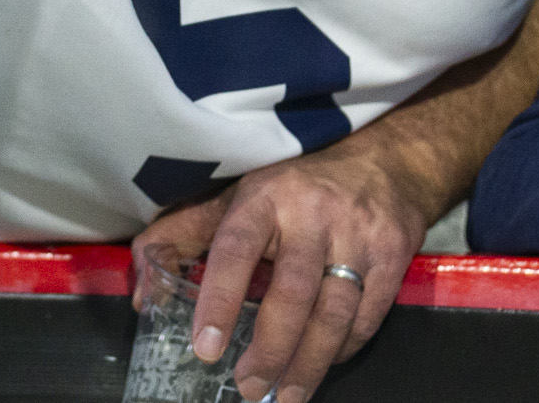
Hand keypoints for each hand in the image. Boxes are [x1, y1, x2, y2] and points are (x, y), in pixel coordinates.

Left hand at [129, 133, 431, 402]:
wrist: (385, 159)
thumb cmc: (298, 186)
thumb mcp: (239, 195)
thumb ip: (187, 237)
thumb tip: (145, 292)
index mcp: (266, 197)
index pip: (236, 249)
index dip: (220, 300)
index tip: (206, 347)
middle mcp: (314, 214)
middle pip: (293, 293)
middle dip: (270, 349)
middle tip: (248, 386)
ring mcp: (358, 235)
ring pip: (334, 312)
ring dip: (308, 363)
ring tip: (286, 395)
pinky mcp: (393, 255)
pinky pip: (367, 315)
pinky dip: (344, 348)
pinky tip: (324, 363)